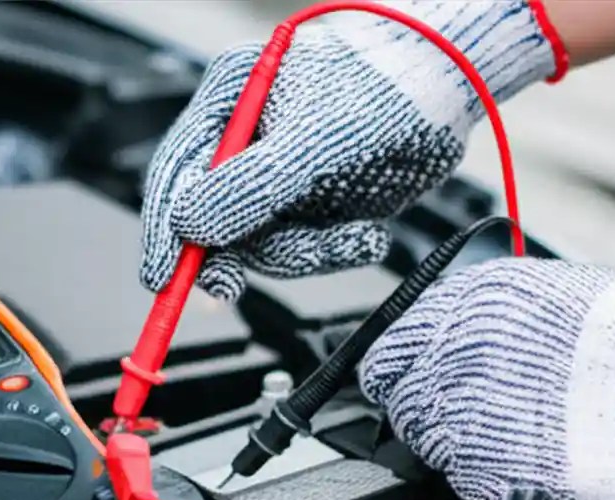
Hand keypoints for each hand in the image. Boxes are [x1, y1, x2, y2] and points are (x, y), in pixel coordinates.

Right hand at [140, 1, 561, 301]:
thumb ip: (247, 190)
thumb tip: (188, 230)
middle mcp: (244, 140)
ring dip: (304, 254)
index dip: (163, 230)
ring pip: (259, 243)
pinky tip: (366, 234)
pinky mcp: (312, 201)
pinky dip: (333, 251)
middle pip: (210, 219)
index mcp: (228, 103)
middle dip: (235, 255)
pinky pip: (302, 247)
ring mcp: (278, 175)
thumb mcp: (312, 147)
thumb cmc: (385, 97)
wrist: (454, 93)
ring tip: (354, 237)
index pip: (174, 174)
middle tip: (229, 291)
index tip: (160, 279)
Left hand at [359, 258, 614, 499]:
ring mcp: (454, 418)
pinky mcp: (475, 468)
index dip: (395, 368)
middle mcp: (444, 360)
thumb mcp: (548, 291)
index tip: (398, 380)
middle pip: (398, 400)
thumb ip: (488, 309)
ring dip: (456, 442)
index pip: (387, 347)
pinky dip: (487, 474)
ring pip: (425, 443)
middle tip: (468, 412)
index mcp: (460, 309)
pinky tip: (528, 458)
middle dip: (423, 408)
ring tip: (513, 433)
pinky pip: (461, 478)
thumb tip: (464, 318)